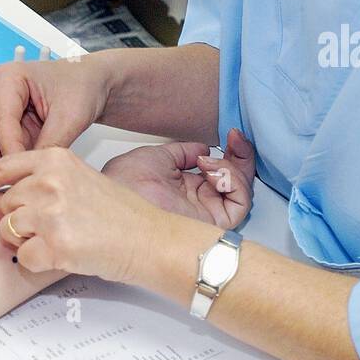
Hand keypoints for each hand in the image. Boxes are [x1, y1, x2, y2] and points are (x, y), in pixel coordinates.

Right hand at [0, 58, 108, 220]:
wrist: (90, 84)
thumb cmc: (81, 87)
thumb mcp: (70, 117)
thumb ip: (49, 145)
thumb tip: (32, 174)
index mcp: (7, 78)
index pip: (2, 123)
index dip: (9, 153)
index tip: (18, 178)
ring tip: (3, 193)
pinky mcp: (1, 125)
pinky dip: (3, 167)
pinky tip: (11, 184)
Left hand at [0, 147, 163, 283]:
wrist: (149, 239)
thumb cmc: (119, 214)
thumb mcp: (79, 179)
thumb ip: (38, 183)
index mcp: (55, 159)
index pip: (2, 166)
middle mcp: (48, 182)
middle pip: (4, 203)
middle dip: (17, 219)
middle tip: (50, 227)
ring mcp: (50, 213)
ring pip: (9, 230)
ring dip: (27, 241)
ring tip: (61, 238)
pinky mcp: (54, 245)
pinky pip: (23, 257)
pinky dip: (38, 262)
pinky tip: (64, 254)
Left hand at [100, 128, 255, 229]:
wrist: (119, 195)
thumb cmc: (127, 180)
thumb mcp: (158, 155)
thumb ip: (183, 151)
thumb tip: (203, 148)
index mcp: (183, 189)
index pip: (218, 173)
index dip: (230, 153)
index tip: (232, 134)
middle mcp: (196, 203)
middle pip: (234, 182)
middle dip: (240, 157)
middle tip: (236, 138)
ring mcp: (204, 214)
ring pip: (240, 192)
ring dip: (231, 168)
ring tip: (205, 160)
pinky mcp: (211, 225)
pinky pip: (239, 204)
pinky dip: (232, 182)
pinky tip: (211, 171)